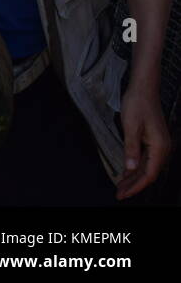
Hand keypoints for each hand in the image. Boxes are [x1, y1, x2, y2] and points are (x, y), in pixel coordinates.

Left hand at [116, 80, 171, 198]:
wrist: (143, 88)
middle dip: (133, 185)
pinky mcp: (153, 140)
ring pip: (146, 167)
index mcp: (160, 147)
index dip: (136, 186)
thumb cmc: (137, 104)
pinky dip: (135, 167)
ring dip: (133, 178)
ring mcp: (159, 145)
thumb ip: (131, 149)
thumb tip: (131, 169)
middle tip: (118, 194)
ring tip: (120, 187)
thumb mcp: (131, 126)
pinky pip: (145, 159)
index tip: (123, 194)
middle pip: (148, 173)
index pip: (148, 174)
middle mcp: (162, 148)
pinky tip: (126, 173)